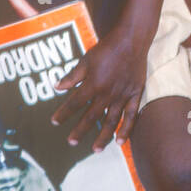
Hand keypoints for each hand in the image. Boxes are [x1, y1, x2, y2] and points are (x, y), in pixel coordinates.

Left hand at [50, 28, 146, 151]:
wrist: (131, 40)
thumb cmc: (106, 48)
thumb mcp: (86, 60)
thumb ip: (72, 76)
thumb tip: (56, 87)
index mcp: (93, 84)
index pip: (74, 103)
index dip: (63, 113)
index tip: (55, 121)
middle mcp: (107, 93)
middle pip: (91, 117)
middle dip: (80, 130)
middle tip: (71, 142)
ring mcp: (122, 96)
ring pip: (111, 121)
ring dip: (103, 137)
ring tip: (95, 150)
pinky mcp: (135, 95)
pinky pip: (131, 116)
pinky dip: (126, 130)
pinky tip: (120, 142)